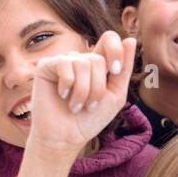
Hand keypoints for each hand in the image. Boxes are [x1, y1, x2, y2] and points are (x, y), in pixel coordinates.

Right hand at [28, 31, 135, 158]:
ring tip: (76, 106)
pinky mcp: (46, 66)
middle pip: (98, 59)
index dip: (115, 49)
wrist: (66, 137)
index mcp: (98, 64)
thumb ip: (124, 69)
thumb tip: (130, 39)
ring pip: (83, 62)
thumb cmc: (91, 119)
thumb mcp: (115, 95)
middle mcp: (80, 60)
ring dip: (83, 91)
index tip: (116, 70)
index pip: (109, 38)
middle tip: (90, 106)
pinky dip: (68, 84)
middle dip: (97, 87)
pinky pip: (64, 64)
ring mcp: (63, 62)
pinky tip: (62, 95)